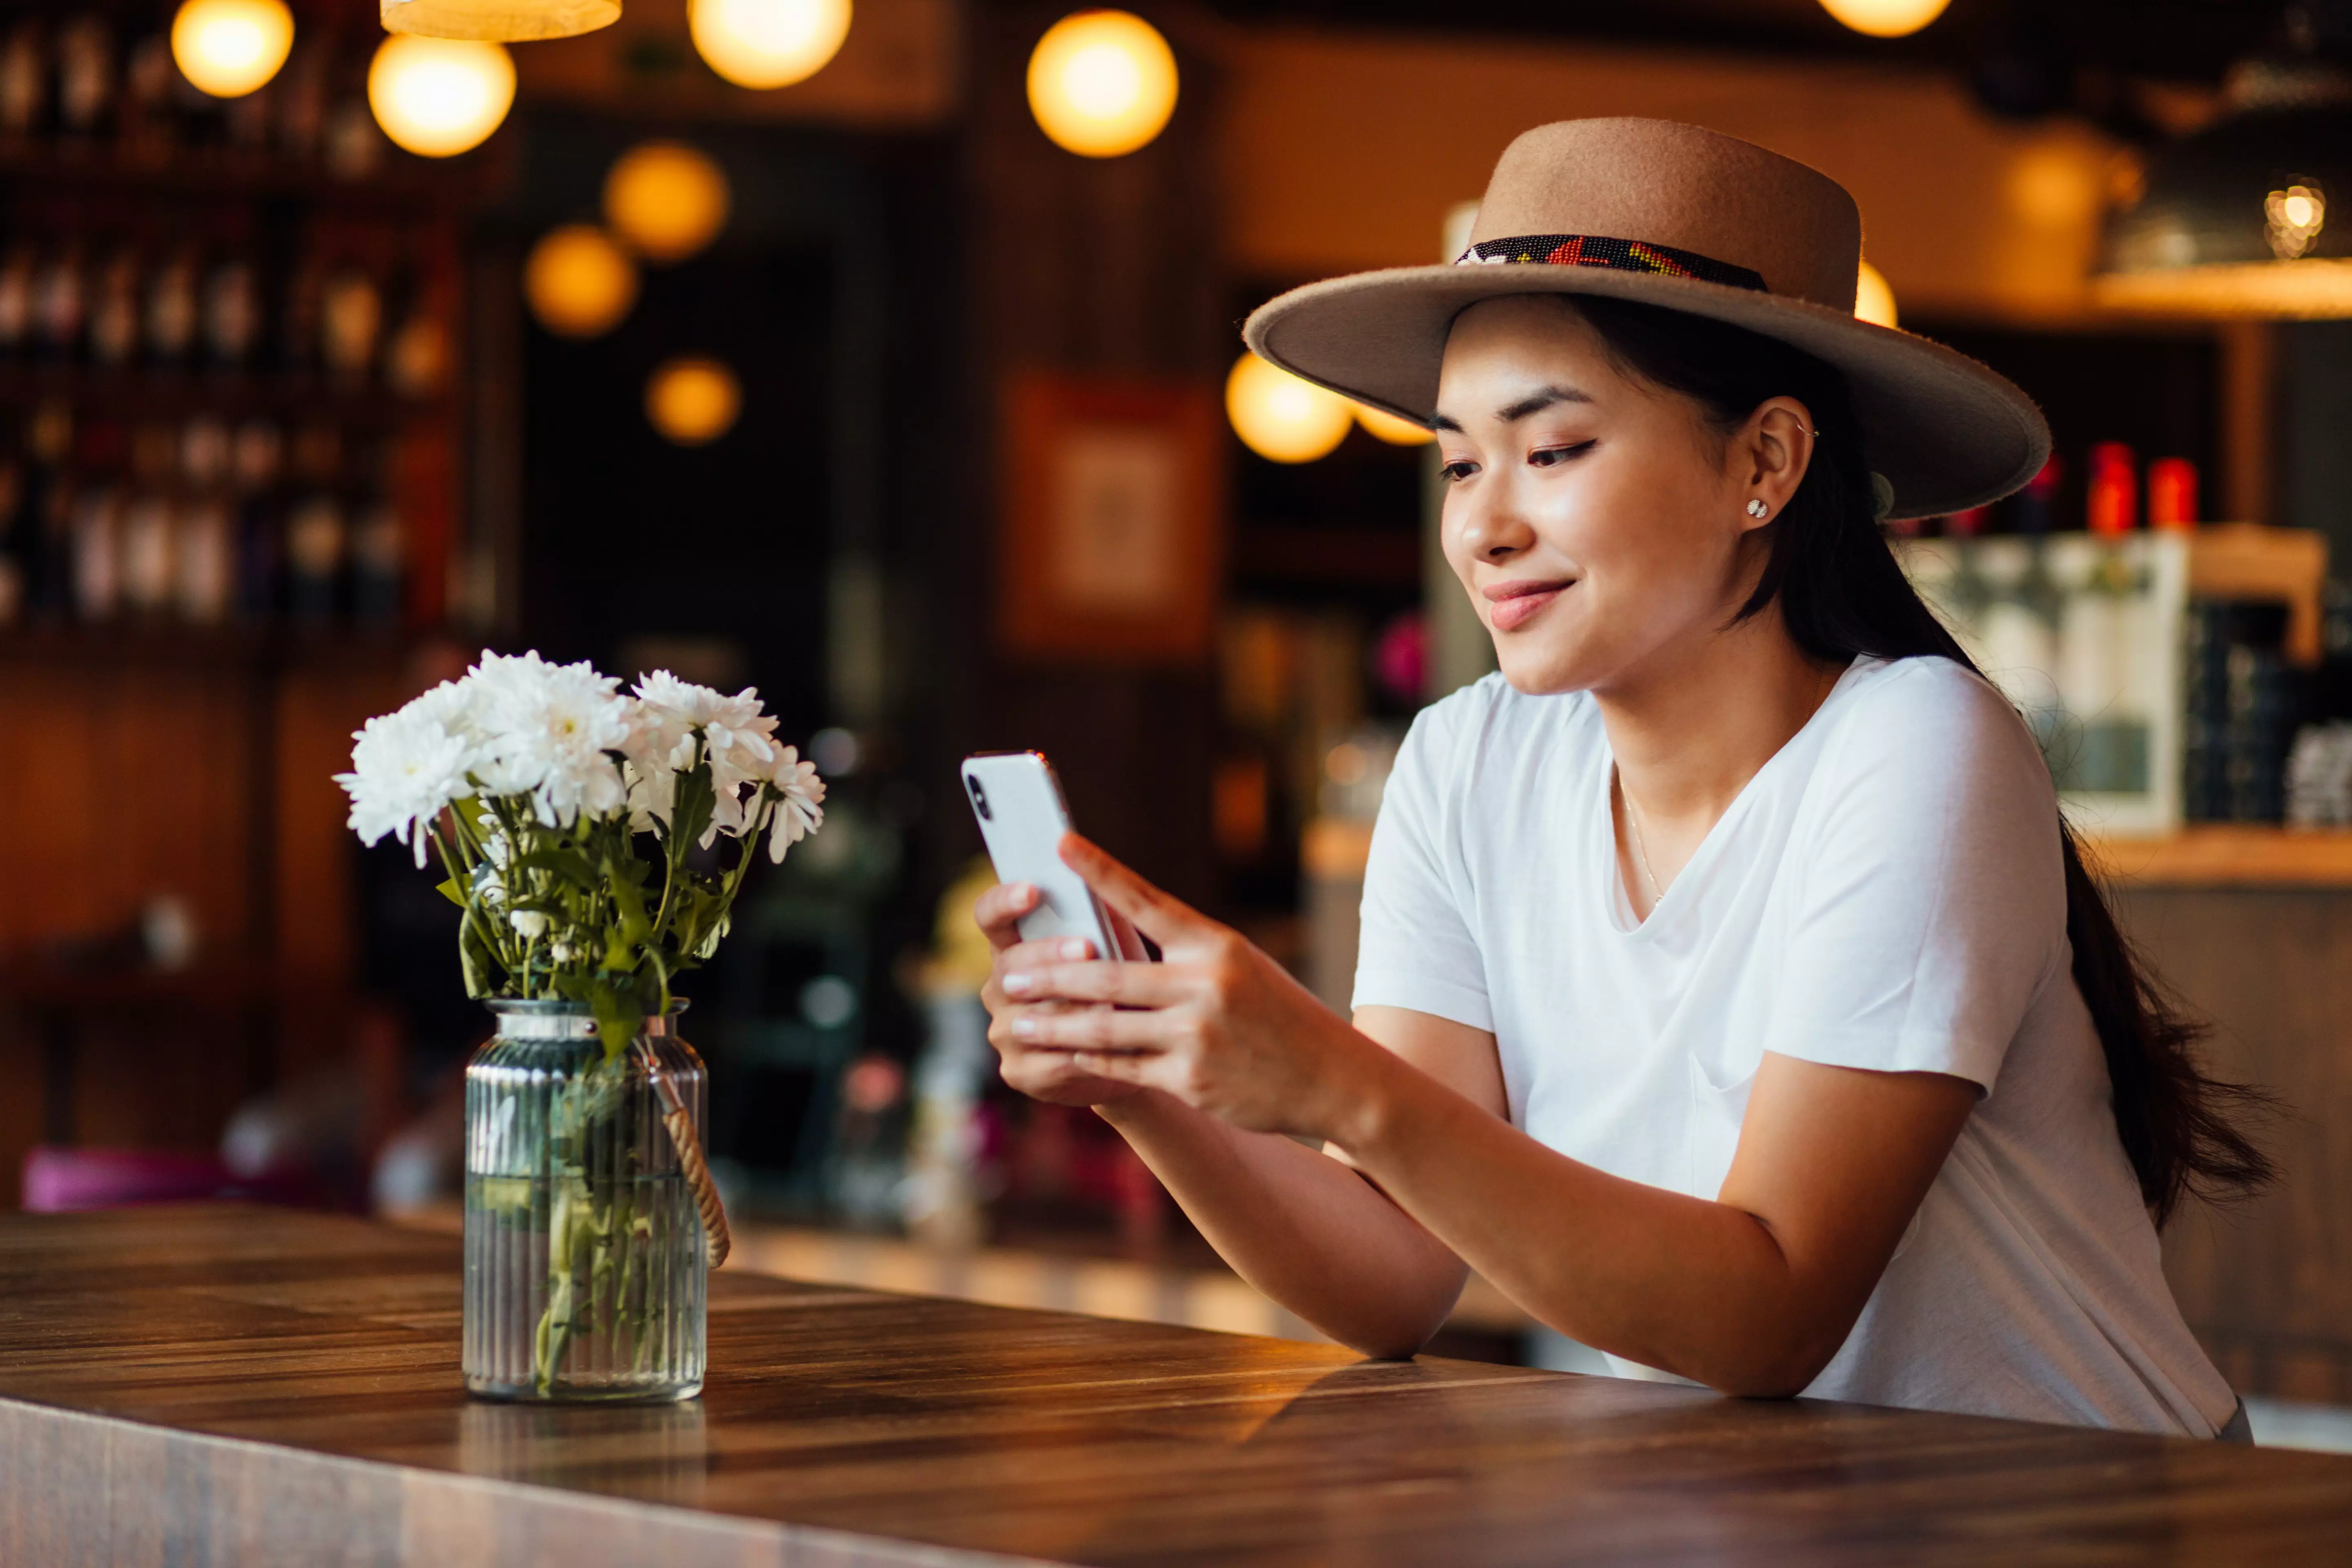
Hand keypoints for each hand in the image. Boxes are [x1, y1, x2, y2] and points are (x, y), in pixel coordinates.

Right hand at [975, 880, 1144, 1108]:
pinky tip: (1112, 1046)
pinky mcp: (1019, 1071)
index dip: (1004, 901)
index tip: (1031, 888)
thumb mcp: (1115, 948)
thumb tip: (1105, 885)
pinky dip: (1084, 1051)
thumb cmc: (1123, 988)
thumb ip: (1103, 920)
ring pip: (1033, 1016)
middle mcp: (999, 988)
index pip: (989, 916)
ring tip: (1113, 1002)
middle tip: (1086, 948)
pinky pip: (1049, 1059)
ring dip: (1074, 1008)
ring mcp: (1005, 1032)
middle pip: (1011, 965)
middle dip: (1050, 955)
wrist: (1131, 1054)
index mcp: (1013, 948)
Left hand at [993, 835, 1375, 1137]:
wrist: (1332, 1076)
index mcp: (1215, 946)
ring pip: (1102, 1028)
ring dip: (1053, 1025)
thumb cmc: (1279, 1014)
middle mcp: (1203, 986)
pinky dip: (1088, 1061)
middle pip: (1104, 976)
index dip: (1100, 870)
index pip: (1146, 900)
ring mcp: (1195, 1036)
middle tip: (1009, 974)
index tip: (1060, 844)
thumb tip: (1112, 946)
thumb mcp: (1242, 967)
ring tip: (1017, 1021)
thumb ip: (1183, 956)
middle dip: (1048, 976)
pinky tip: (1062, 1056)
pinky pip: (1123, 1067)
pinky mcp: (1189, 1080)